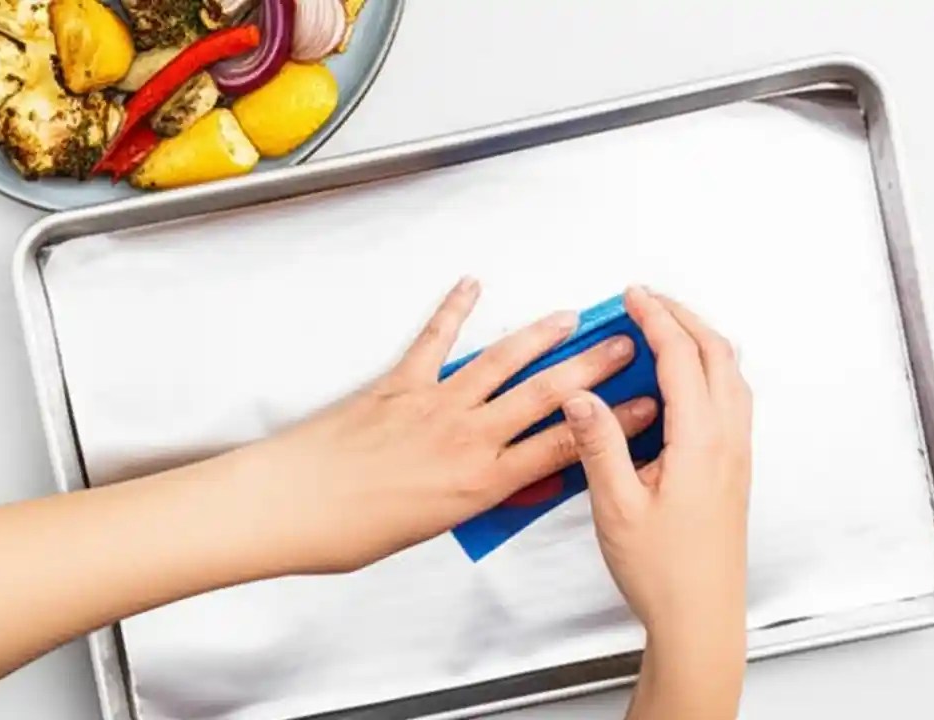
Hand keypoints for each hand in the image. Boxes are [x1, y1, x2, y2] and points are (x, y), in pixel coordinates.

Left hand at [228, 277, 658, 574]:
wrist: (290, 505)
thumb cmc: (352, 528)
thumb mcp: (435, 527)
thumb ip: (485, 497)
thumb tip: (525, 480)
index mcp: (479, 481)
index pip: (564, 447)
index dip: (611, 424)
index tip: (644, 406)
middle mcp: (465, 436)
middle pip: (546, 395)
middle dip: (592, 367)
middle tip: (626, 346)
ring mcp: (433, 403)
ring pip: (502, 361)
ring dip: (542, 335)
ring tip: (573, 316)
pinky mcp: (398, 381)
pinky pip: (434, 338)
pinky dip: (454, 308)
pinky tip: (471, 286)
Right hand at [562, 287, 751, 718]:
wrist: (701, 617)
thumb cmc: (662, 571)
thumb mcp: (615, 507)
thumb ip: (598, 445)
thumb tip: (581, 394)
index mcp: (700, 442)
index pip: (681, 358)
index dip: (656, 319)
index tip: (632, 297)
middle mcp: (727, 441)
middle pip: (717, 354)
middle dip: (683, 317)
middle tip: (647, 301)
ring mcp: (737, 455)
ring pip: (731, 375)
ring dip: (701, 341)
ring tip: (664, 329)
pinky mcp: (734, 470)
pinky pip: (731, 400)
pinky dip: (709, 371)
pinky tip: (681, 383)